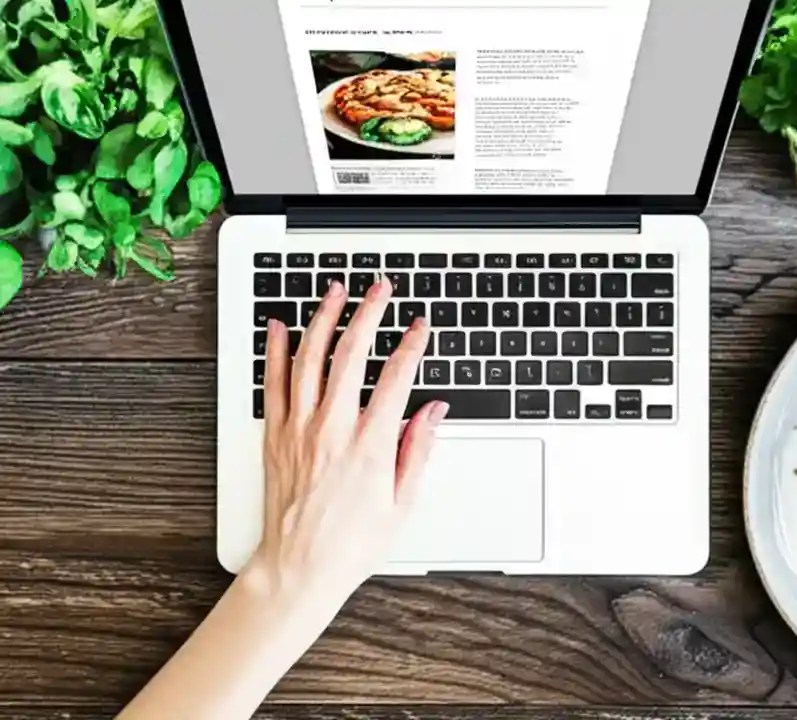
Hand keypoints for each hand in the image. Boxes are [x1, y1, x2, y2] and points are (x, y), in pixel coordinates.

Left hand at [249, 276, 447, 608]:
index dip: (411, 345)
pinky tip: (282, 327)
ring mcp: (298, 430)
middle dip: (369, 314)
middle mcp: (332, 431)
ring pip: (309, 359)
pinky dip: (277, 351)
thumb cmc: (351, 543)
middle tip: (380, 289)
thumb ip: (418, 450)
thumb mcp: (403, 502)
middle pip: (351, 355)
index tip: (419, 327)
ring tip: (335, 292)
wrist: (298, 569)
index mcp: (369, 447)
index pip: (396, 378)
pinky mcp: (274, 437)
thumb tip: (433, 411)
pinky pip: (273, 383)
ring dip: (323, 319)